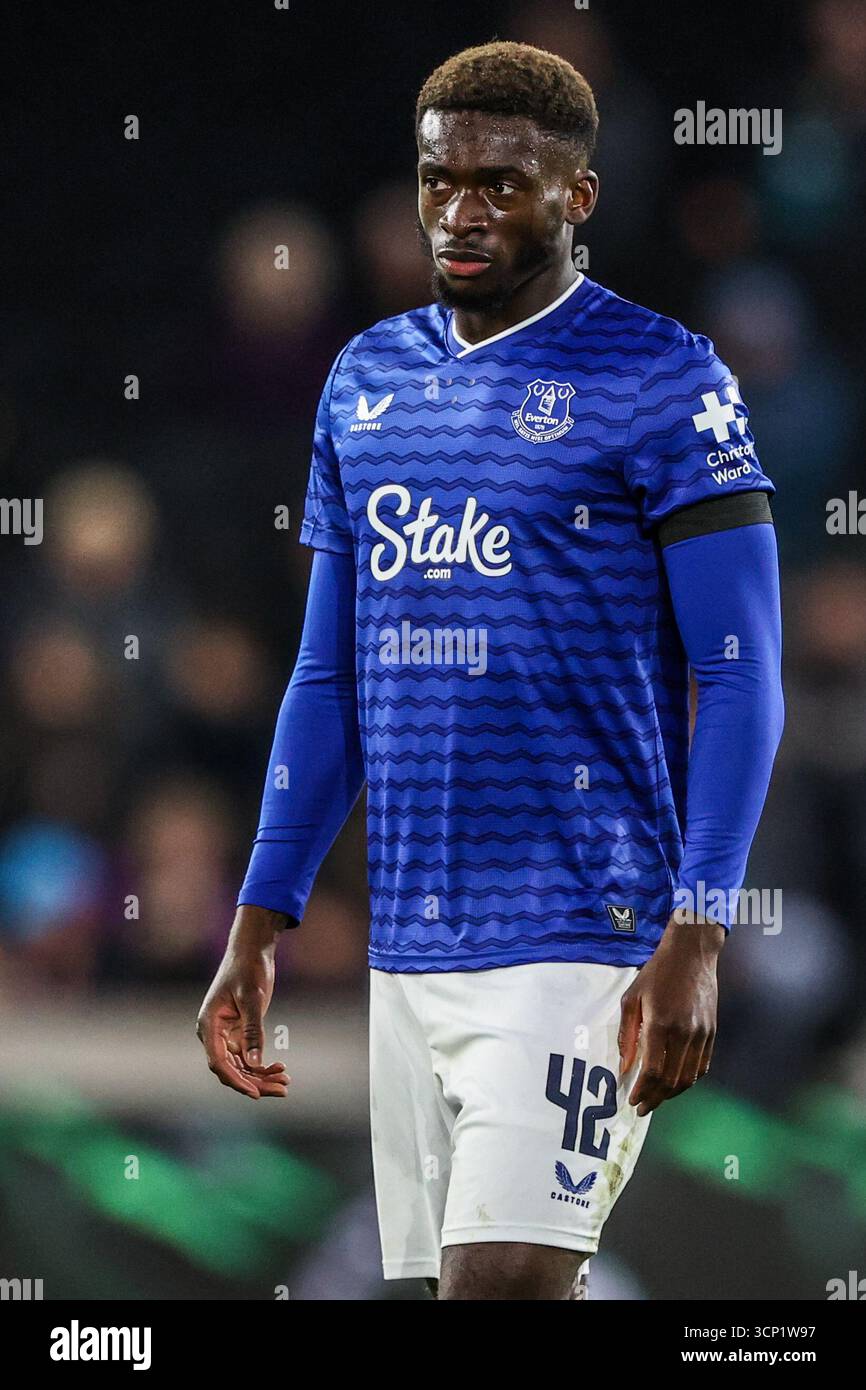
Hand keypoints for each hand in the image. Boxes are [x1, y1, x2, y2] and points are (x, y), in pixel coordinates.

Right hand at [196, 906, 290, 1099]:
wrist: (252, 950)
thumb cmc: (249, 968)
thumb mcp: (253, 998)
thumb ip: (253, 1030)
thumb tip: (255, 1062)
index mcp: (209, 1024)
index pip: (218, 1062)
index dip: (236, 1080)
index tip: (255, 1093)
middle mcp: (214, 1033)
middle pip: (231, 1068)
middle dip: (255, 1082)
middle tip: (282, 1089)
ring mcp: (226, 1034)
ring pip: (240, 1065)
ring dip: (261, 1076)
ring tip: (285, 1082)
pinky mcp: (238, 1031)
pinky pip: (247, 1056)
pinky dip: (262, 1064)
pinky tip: (281, 1068)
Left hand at [618, 912, 723, 1116]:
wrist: (692, 954)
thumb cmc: (657, 973)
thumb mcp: (632, 999)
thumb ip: (627, 1035)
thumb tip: (624, 1066)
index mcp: (661, 1024)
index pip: (653, 1070)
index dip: (642, 1090)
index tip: (632, 1101)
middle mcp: (685, 1033)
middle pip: (672, 1080)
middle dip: (655, 1098)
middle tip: (642, 1107)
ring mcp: (702, 1034)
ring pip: (689, 1078)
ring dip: (672, 1094)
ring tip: (657, 1099)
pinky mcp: (712, 1032)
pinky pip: (702, 1066)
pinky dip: (689, 1080)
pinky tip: (676, 1083)